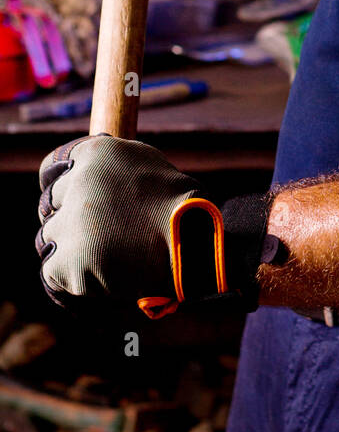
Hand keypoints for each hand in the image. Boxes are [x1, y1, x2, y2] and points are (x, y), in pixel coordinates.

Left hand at [36, 135, 203, 313]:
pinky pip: (54, 273)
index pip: (52, 168)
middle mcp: (78, 182)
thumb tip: (85, 172)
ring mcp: (70, 223)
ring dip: (71, 250)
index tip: (66, 200)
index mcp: (98, 152)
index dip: (60, 186)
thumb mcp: (149, 166)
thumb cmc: (182, 210)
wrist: (196, 247)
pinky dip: (72, 280)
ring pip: (50, 239)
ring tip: (107, 258)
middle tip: (97, 236)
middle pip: (48, 206)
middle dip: (67, 221)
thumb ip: (113, 168)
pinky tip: (100, 279)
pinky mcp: (68, 261)